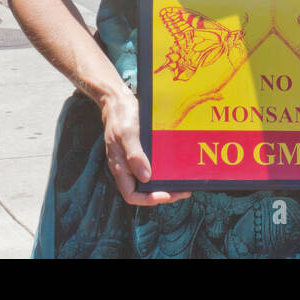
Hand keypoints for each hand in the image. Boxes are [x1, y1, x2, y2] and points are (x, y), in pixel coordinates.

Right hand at [100, 90, 190, 206]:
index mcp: (120, 167)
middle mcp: (126, 168)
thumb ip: (134, 156)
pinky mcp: (139, 152)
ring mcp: (132, 160)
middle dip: (163, 194)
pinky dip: (163, 171)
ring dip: (165, 184)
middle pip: (143, 191)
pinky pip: (152, 167)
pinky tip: (175, 168)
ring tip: (182, 183)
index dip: (148, 199)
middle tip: (182, 191)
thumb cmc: (121, 116)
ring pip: (149, 181)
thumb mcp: (127, 134)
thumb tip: (145, 178)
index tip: (166, 195)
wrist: (117, 100)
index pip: (132, 195)